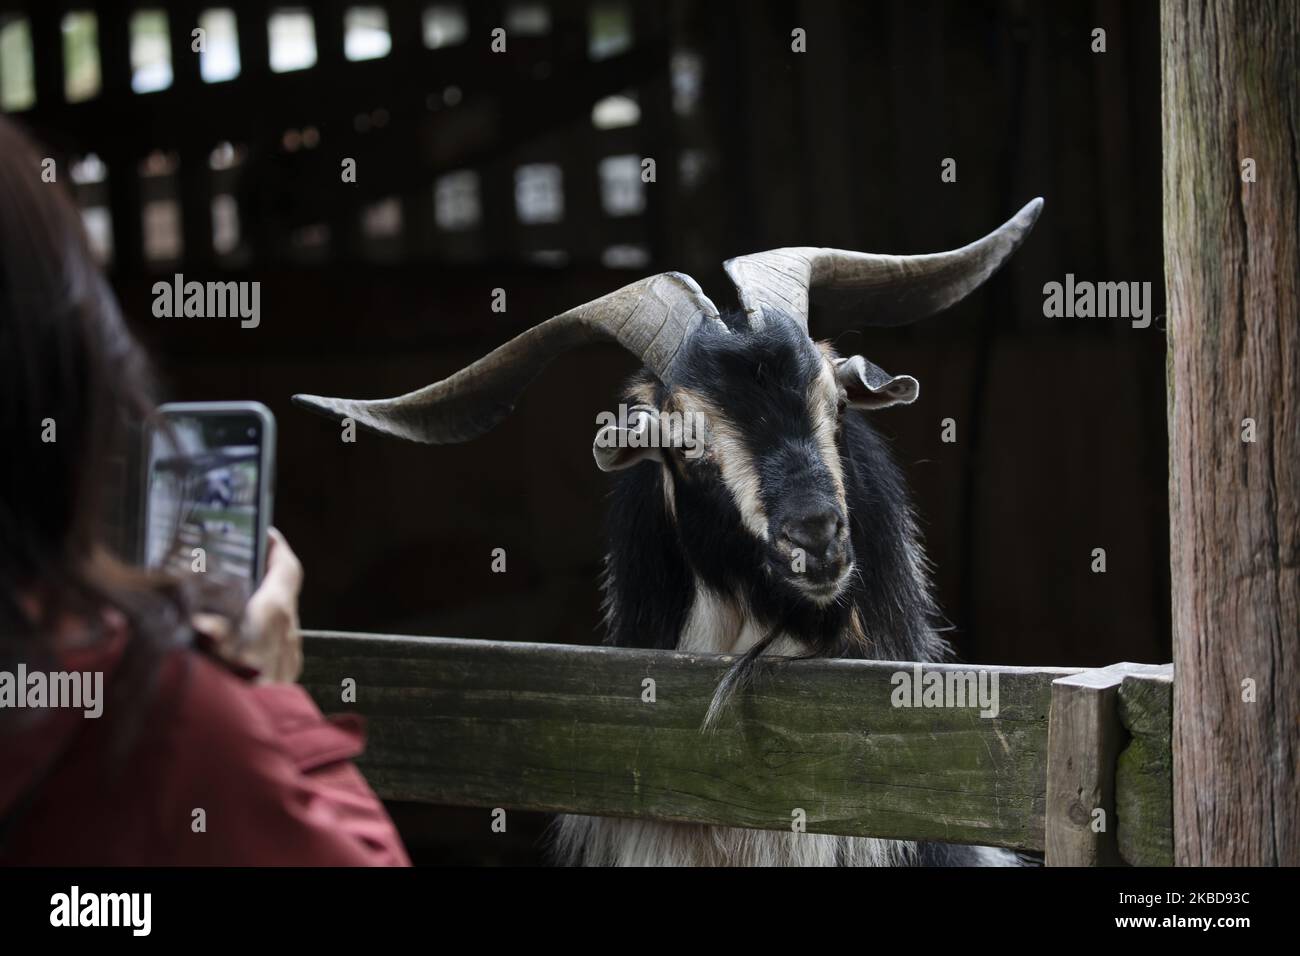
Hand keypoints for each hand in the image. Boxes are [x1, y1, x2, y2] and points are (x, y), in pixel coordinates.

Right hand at [195, 528, 303, 683]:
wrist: (248, 754)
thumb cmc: (222, 693)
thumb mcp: (197, 645)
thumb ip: (190, 620)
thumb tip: (184, 607)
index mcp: (273, 614)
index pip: (286, 567)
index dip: (276, 548)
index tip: (264, 534)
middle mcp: (289, 636)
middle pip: (280, 597)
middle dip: (258, 582)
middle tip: (231, 571)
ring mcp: (290, 665)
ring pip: (276, 629)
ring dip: (254, 617)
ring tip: (221, 613)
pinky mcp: (286, 689)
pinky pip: (271, 656)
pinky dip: (253, 647)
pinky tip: (226, 656)